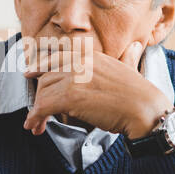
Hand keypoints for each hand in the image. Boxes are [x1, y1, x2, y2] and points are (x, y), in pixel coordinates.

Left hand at [21, 39, 169, 138]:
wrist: (144, 110)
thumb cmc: (140, 95)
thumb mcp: (130, 69)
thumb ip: (128, 57)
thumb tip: (135, 46)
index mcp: (92, 55)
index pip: (58, 56)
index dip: (41, 65)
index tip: (30, 72)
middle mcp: (80, 62)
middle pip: (46, 76)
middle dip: (38, 94)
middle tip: (35, 111)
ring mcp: (74, 78)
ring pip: (42, 92)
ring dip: (36, 111)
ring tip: (36, 125)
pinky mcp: (70, 96)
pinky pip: (43, 106)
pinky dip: (35, 118)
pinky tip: (35, 127)